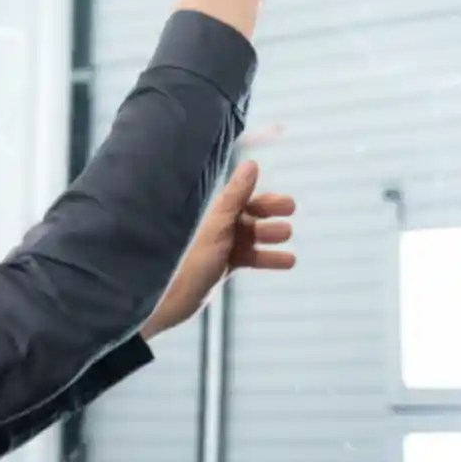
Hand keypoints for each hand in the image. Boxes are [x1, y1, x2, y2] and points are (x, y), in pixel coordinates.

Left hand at [141, 161, 296, 339]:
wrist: (170, 298)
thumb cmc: (190, 258)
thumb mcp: (218, 226)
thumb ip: (236, 196)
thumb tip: (253, 163)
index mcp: (214, 213)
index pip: (244, 198)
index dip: (267, 200)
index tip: (289, 205)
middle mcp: (218, 227)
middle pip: (250, 216)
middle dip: (270, 216)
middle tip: (291, 217)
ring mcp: (221, 247)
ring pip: (252, 238)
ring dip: (270, 236)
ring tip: (288, 236)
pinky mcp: (223, 267)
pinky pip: (251, 259)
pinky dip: (268, 258)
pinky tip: (289, 261)